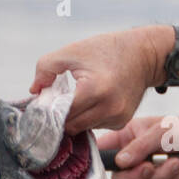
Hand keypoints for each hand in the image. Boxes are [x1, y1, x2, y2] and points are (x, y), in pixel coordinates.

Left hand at [29, 26, 174, 133]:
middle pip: (71, 125)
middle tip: (58, 99)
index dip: (49, 107)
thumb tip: (34, 91)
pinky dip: (89, 117)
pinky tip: (94, 101)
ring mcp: (118, 117)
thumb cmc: (106, 50)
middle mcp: (109, 108)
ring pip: (82, 128)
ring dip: (75, 117)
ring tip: (78, 97)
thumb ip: (46, 69)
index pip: (61, 112)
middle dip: (61, 115)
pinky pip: (96, 126)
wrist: (143, 54)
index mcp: (94, 89)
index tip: (43, 101)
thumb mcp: (72, 51)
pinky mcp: (122, 122)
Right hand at [97, 115, 178, 178]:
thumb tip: (121, 162)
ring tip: (177, 163)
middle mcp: (134, 153)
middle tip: (151, 167)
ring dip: (162, 177)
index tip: (116, 165)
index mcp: (127, 136)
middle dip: (138, 175)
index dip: (101, 161)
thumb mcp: (162, 131)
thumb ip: (140, 146)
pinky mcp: (160, 178)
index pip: (103, 150)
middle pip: (121, 176)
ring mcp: (147, 167)